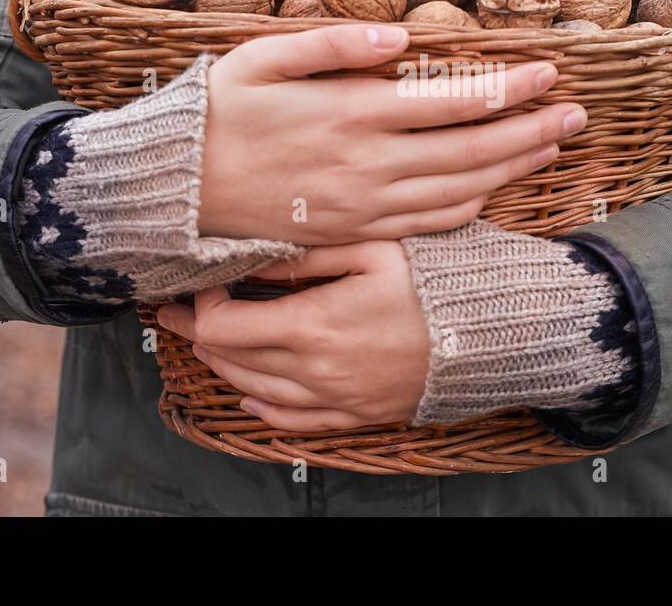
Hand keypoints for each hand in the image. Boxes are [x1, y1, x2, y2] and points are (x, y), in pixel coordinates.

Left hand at [157, 241, 426, 430]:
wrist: (494, 334)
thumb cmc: (439, 282)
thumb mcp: (372, 249)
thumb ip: (307, 255)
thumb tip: (254, 256)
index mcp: (313, 325)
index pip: (224, 326)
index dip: (202, 303)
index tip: (207, 281)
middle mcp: (316, 371)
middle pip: (231, 360)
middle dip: (198, 333)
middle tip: (177, 312)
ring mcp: (336, 398)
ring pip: (255, 392)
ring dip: (225, 366)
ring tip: (206, 344)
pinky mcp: (358, 414)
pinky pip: (294, 422)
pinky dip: (263, 408)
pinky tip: (251, 398)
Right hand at [198, 24, 585, 243]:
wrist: (175, 193)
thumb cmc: (215, 114)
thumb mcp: (260, 60)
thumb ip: (330, 44)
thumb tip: (399, 36)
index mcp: (351, 114)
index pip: (453, 101)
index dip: (509, 88)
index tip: (550, 72)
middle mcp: (369, 165)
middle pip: (472, 150)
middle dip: (531, 130)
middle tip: (577, 114)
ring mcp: (366, 207)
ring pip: (460, 190)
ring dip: (512, 169)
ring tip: (552, 148)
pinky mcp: (356, 234)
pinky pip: (428, 224)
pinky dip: (471, 207)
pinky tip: (495, 190)